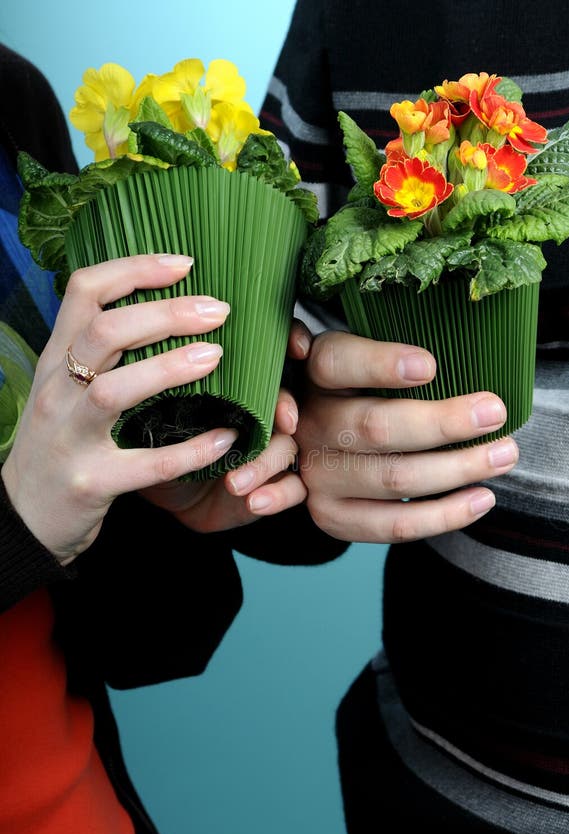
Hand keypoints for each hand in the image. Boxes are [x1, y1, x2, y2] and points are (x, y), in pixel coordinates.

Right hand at [2, 253, 246, 563]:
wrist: (23, 517)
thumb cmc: (58, 444)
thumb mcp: (64, 389)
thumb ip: (99, 353)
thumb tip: (166, 311)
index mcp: (55, 360)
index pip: (83, 292)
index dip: (134, 268)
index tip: (184, 264)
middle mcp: (57, 392)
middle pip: (104, 332)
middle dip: (165, 313)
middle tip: (218, 310)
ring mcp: (69, 438)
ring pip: (115, 390)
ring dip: (170, 368)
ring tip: (217, 355)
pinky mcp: (91, 484)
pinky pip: (149, 464)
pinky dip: (192, 449)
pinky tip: (227, 436)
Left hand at [141, 380, 307, 531]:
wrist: (170, 494)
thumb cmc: (168, 449)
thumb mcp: (169, 429)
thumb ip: (183, 409)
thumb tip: (189, 377)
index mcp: (243, 402)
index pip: (273, 393)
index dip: (282, 404)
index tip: (283, 419)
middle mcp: (264, 425)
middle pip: (284, 427)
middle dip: (265, 448)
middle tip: (236, 468)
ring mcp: (273, 455)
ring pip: (290, 455)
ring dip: (265, 470)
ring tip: (235, 487)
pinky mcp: (278, 486)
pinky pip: (295, 489)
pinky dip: (279, 497)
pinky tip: (255, 504)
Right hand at [290, 326, 518, 542]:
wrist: (321, 449)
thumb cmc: (361, 393)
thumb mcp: (363, 361)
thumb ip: (393, 356)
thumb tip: (464, 357)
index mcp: (315, 375)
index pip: (336, 363)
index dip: (380, 364)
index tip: (430, 366)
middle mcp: (309, 426)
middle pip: (375, 427)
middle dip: (443, 422)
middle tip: (495, 412)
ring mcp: (317, 476)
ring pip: (394, 478)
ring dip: (459, 468)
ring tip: (504, 454)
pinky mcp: (333, 517)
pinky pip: (394, 525)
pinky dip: (445, 515)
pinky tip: (484, 498)